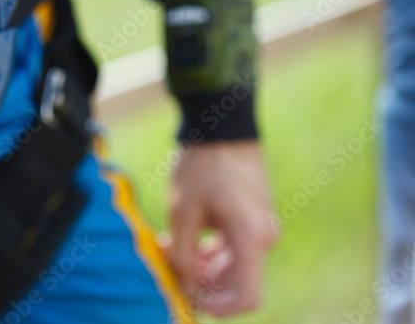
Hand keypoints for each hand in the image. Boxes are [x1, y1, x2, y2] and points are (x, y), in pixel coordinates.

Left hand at [166, 140, 276, 316]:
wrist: (223, 126)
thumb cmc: (201, 166)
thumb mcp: (182, 211)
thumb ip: (184, 254)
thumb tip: (186, 284)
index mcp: (251, 238)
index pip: (248, 297)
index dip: (220, 309)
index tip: (192, 301)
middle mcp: (263, 238)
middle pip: (236, 282)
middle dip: (201, 282)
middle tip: (169, 264)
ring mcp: (261, 229)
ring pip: (232, 266)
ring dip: (202, 266)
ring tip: (170, 246)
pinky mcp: (253, 220)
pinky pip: (235, 249)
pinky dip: (211, 251)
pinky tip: (185, 239)